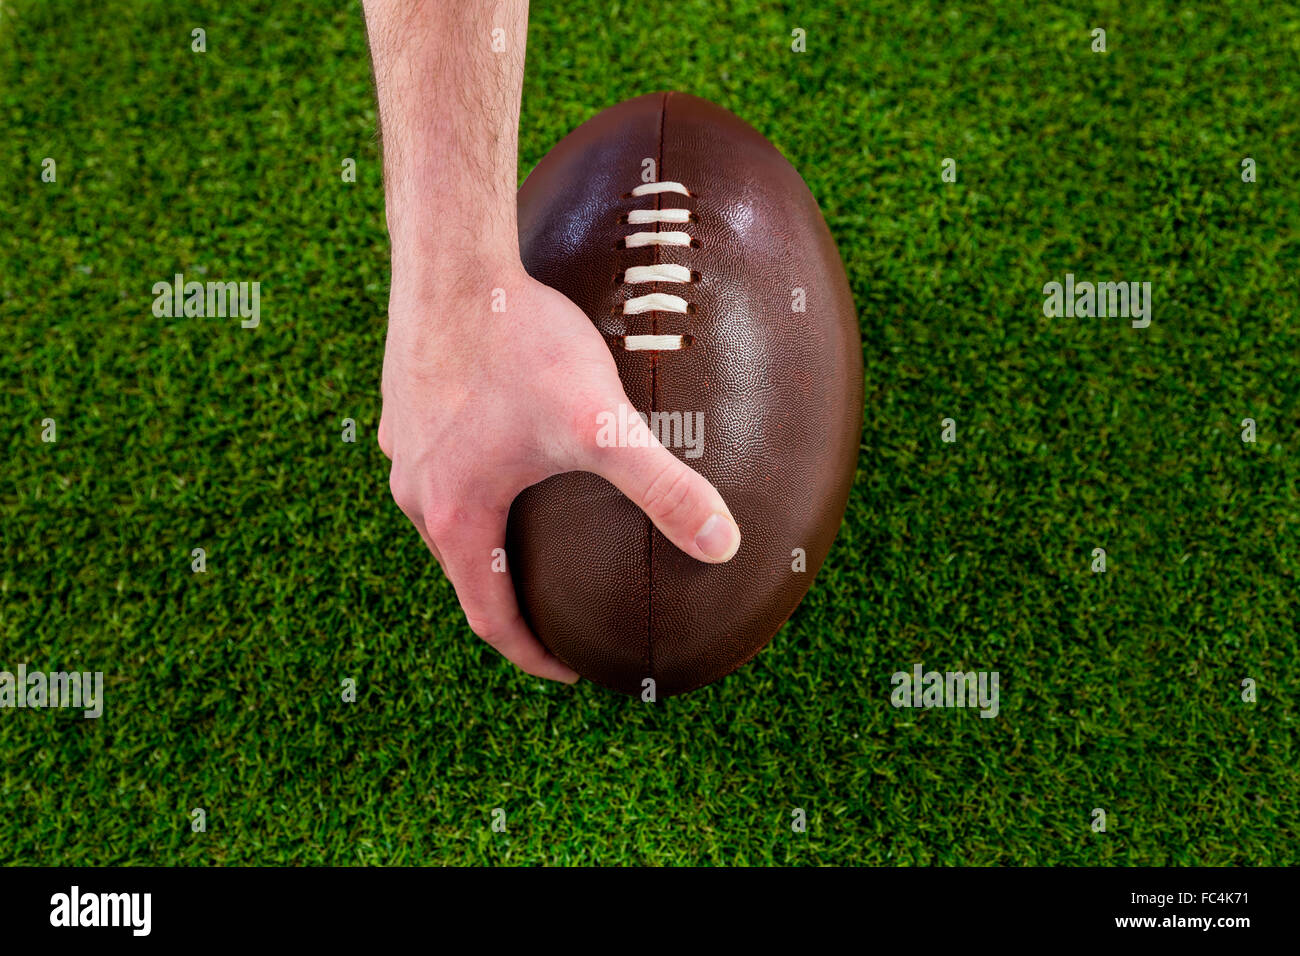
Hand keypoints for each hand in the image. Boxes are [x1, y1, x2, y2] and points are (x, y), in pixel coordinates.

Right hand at [379, 267, 741, 681]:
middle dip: (515, 596)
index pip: (491, 618)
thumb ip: (664, 486)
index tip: (571, 665)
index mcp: (454, 515)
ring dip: (494, 535)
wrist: (453, 261)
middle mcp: (415, 490)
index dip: (534, 653)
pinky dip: (477, 479)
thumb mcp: (601, 425)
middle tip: (562, 605)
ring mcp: (404, 446)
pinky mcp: (406, 405)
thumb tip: (723, 544)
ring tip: (542, 534)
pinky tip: (514, 454)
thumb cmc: (519, 344)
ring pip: (451, 514)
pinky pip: (442, 462)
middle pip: (467, 570)